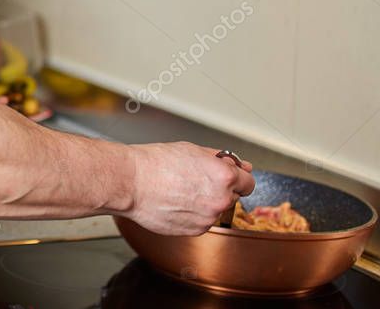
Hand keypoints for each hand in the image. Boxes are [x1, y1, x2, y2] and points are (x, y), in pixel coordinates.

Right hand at [125, 142, 254, 235]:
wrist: (130, 182)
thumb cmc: (155, 163)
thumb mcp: (192, 149)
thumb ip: (221, 159)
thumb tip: (241, 166)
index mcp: (224, 177)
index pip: (249, 182)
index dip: (237, 176)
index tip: (227, 176)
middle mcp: (220, 200)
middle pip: (233, 196)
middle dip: (219, 188)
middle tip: (194, 179)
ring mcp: (208, 218)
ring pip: (215, 209)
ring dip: (204, 202)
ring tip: (179, 190)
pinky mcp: (195, 231)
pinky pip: (201, 221)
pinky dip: (192, 213)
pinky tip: (175, 201)